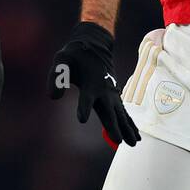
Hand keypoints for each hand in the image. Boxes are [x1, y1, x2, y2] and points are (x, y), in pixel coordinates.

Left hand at [49, 22, 140, 145]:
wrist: (96, 45)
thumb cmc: (75, 54)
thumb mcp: (61, 60)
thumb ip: (55, 76)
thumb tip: (54, 97)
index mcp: (89, 82)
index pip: (86, 97)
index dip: (84, 107)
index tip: (81, 118)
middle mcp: (103, 90)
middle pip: (109, 110)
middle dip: (113, 125)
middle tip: (118, 140)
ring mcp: (111, 93)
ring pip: (121, 114)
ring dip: (127, 128)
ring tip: (134, 143)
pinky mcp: (115, 96)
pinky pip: (124, 113)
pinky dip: (130, 124)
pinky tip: (135, 136)